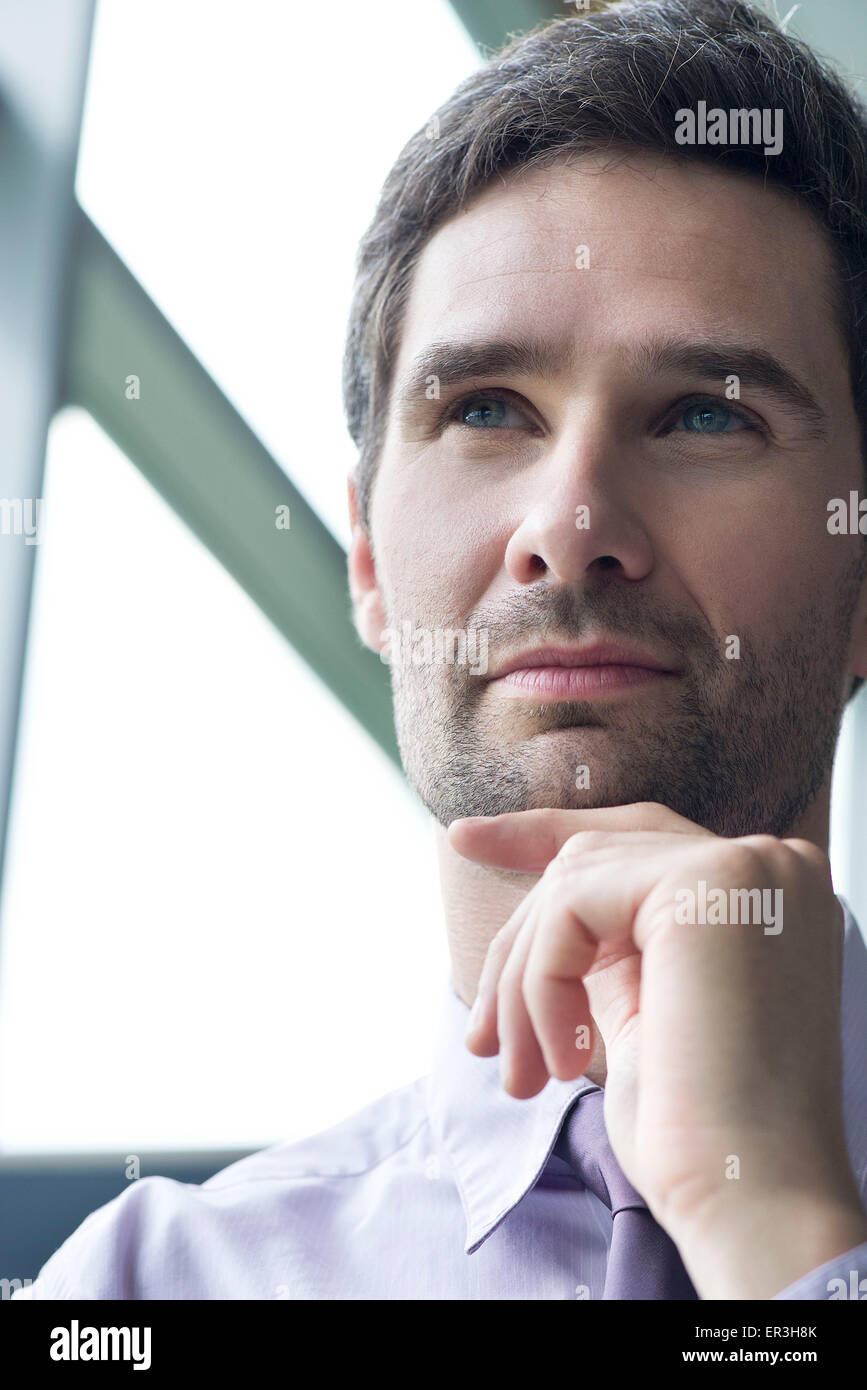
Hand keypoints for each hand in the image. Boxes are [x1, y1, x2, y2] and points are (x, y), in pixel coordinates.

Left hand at [450, 802, 866, 1296]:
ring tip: (524, 1074)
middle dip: (520, 948)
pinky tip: (566, 1059)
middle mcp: (769, 862)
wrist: (749, 1195)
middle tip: (480, 1041)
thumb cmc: (700, 1130)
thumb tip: (536, 919)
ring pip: (572, 881)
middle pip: (592, 860)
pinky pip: (571, 903)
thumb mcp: (645, 1011)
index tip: (467, 840)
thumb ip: (610, 946)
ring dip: (524, 983)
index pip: (634, 835)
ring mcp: (745, 865)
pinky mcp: (708, 882)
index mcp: (762, 892)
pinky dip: (543, 982)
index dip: (542, 834)